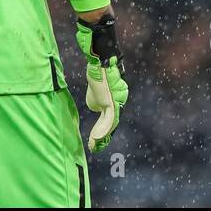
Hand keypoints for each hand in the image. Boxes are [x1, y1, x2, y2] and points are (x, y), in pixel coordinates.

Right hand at [75, 17, 128, 152]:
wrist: (100, 62)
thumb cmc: (97, 72)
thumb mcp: (94, 90)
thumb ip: (96, 100)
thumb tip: (96, 108)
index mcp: (114, 101)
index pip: (110, 119)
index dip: (103, 131)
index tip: (96, 141)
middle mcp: (118, 104)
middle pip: (111, 125)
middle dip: (103, 138)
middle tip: (95, 148)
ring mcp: (116, 104)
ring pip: (110, 125)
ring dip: (100, 137)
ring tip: (93, 147)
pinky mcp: (112, 103)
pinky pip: (108, 121)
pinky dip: (101, 131)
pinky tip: (95, 139)